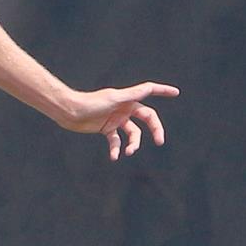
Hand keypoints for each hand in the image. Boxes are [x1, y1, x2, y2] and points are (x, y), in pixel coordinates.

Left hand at [57, 82, 180, 160]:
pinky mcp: (106, 129)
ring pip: (133, 133)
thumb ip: (132, 95)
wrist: (69, 112)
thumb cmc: (90, 103)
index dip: (162, 91)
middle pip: (147, 118)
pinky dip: (117, 149)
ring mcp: (116, 119)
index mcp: (127, 98)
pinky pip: (116, 141)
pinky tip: (114, 157)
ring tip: (128, 152)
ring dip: (133, 143)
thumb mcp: (113, 99)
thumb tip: (149, 88)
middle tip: (159, 141)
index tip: (176, 93)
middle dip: (155, 129)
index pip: (149, 91)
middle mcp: (124, 107)